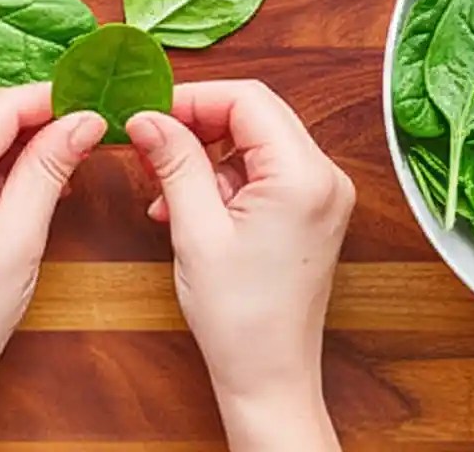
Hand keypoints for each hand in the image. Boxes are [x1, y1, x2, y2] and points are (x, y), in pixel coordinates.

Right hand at [126, 81, 353, 451]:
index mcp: (303, 176)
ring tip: (163, 189)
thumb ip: (174, 163)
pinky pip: (266, 173)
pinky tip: (187, 207)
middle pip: (256, 115)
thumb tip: (148, 117)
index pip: (248, 99)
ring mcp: (323, 195)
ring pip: (257, 142)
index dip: (193, 98)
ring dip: (207, 155)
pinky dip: (224, 179)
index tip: (150, 113)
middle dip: (198, 123)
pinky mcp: (313, 212)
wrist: (270, 375)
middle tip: (150, 143)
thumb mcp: (195, 230)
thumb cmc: (238, 317)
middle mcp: (325, 177)